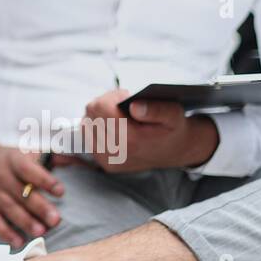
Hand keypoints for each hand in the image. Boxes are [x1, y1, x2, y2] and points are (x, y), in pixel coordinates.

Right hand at [0, 142, 64, 247]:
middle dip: (39, 207)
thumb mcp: (26, 151)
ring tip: (41, 232)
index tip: (60, 191)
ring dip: (25, 222)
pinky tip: (19, 242)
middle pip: (21, 193)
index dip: (44, 180)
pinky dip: (6, 233)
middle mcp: (0, 176)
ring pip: (10, 209)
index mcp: (13, 160)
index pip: (28, 170)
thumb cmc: (11, 159)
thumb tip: (77, 162)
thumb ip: (50, 158)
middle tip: (55, 220)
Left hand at [82, 89, 217, 172]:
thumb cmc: (172, 128)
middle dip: (105, 103)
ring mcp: (110, 160)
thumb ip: (156, 108)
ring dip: (100, 115)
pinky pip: (88, 137)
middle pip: (91, 113)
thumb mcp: (173, 113)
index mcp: (132, 139)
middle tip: (123, 104)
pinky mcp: (106, 164)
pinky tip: (113, 126)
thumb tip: (134, 106)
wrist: (174, 151)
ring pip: (87, 124)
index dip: (112, 96)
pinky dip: (97, 127)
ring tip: (117, 115)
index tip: (125, 95)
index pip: (100, 107)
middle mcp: (118, 152)